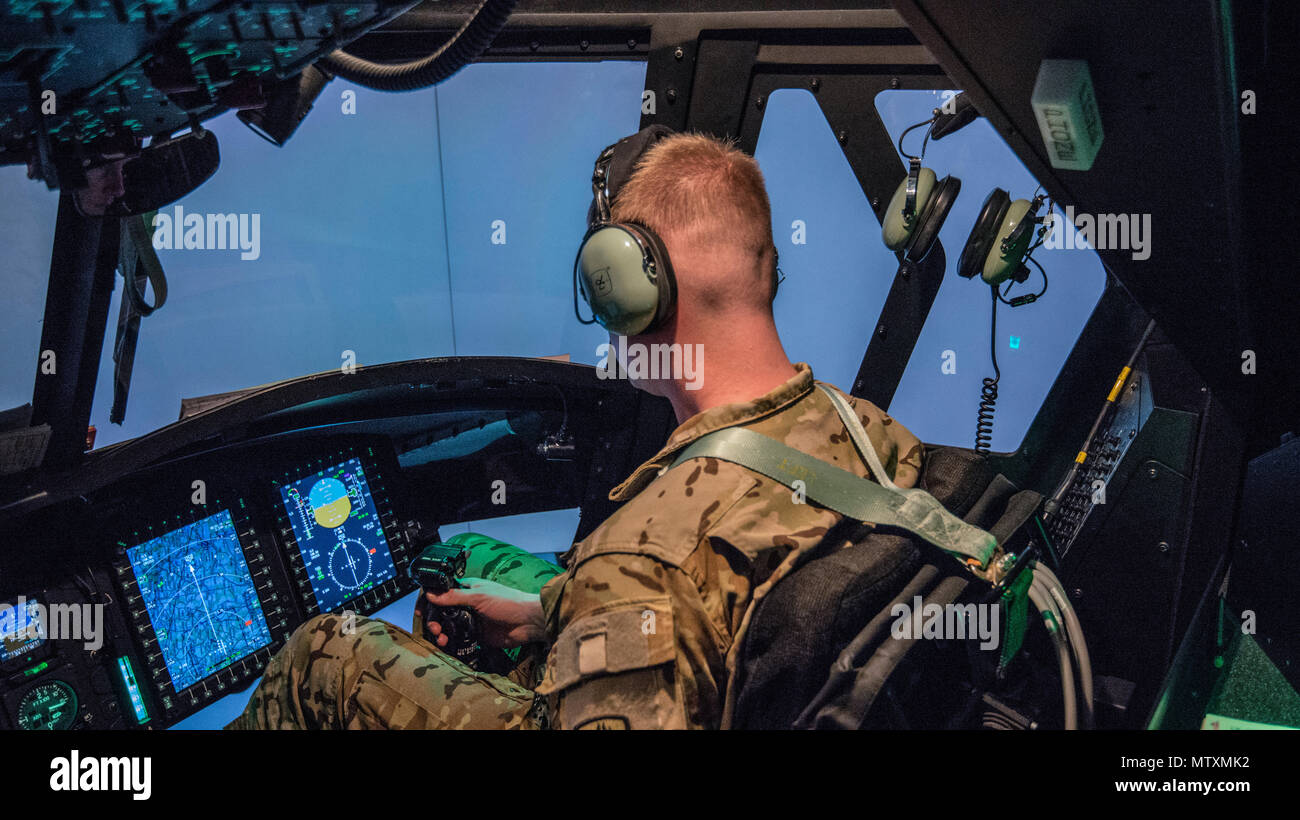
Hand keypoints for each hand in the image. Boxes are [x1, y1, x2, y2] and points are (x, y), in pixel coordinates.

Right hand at [422, 578, 545, 648]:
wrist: (529, 623)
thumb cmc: (509, 602)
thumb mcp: (480, 596)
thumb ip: (455, 596)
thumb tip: (431, 594)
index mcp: (467, 590)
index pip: (442, 592)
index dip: (429, 601)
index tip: (421, 611)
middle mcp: (467, 604)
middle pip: (441, 611)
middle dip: (434, 620)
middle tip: (435, 628)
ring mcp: (471, 620)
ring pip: (448, 626)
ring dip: (440, 632)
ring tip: (441, 638)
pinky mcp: (476, 635)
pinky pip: (458, 639)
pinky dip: (450, 642)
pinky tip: (447, 645)